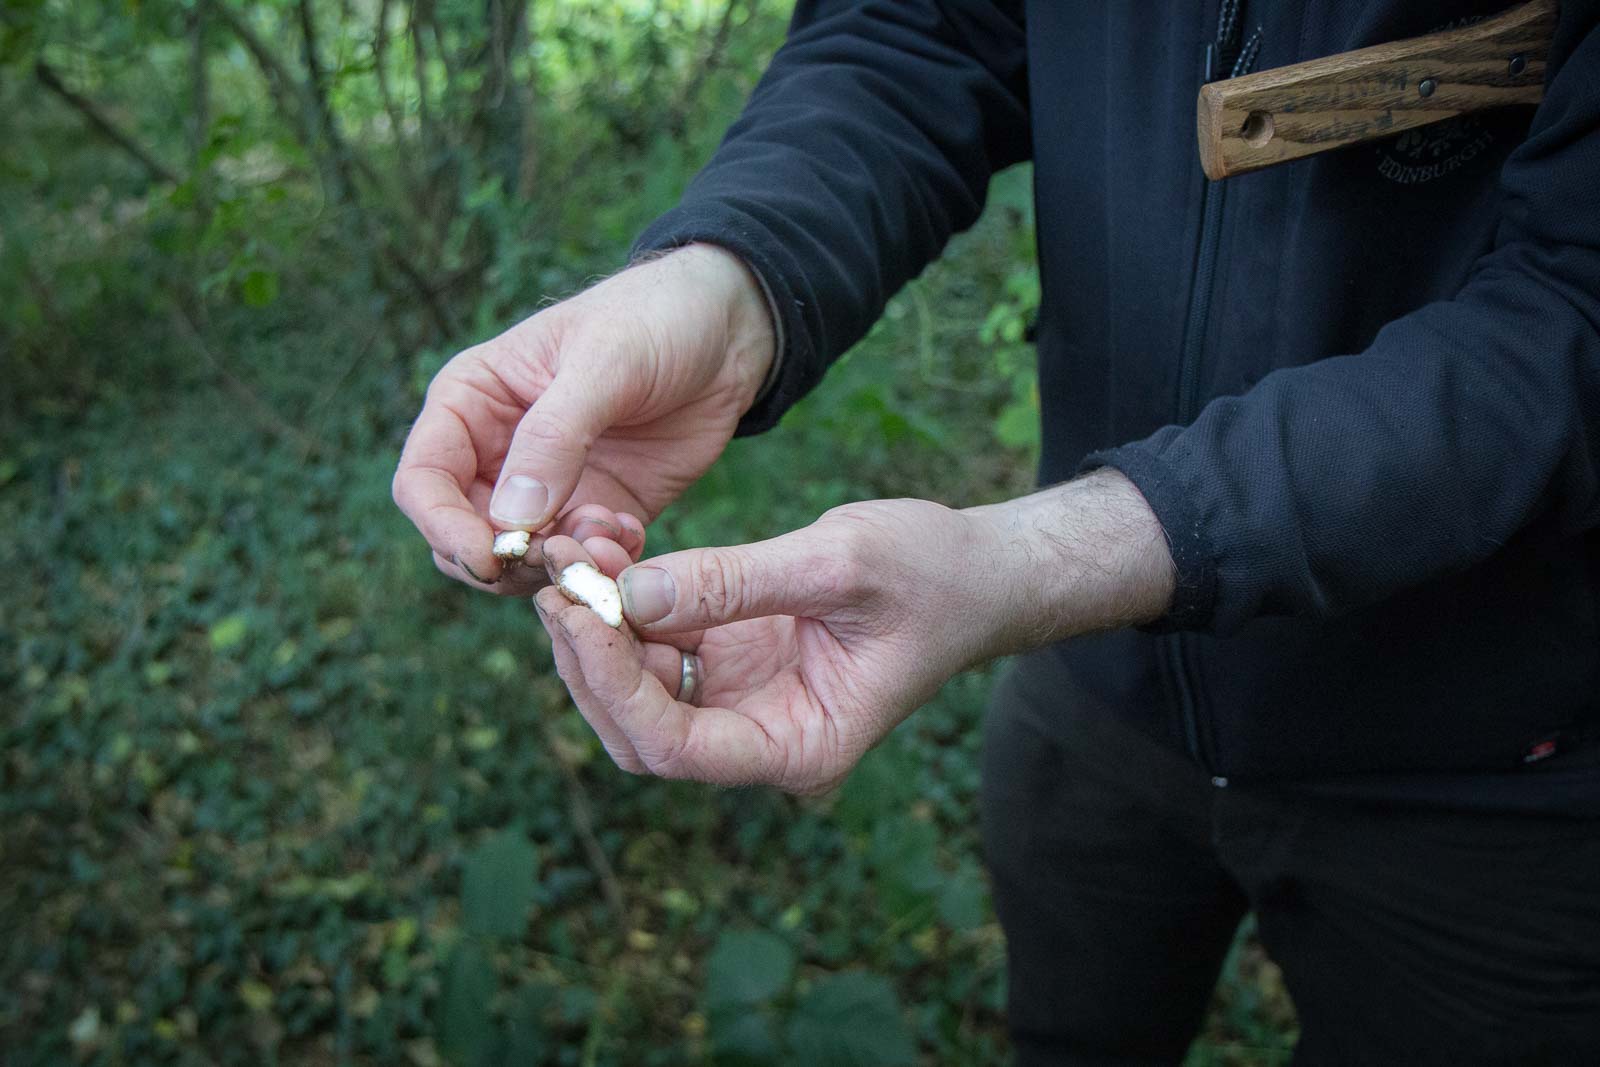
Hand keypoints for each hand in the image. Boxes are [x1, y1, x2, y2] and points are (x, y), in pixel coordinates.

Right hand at [392, 244, 775, 592]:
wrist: (728, 331)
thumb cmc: (655, 320)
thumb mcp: (605, 362)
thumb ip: (555, 436)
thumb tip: (510, 517)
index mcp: (472, 402)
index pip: (423, 481)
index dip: (442, 527)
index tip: (488, 556)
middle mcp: (497, 453)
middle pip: (461, 537)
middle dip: (503, 561)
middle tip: (560, 557)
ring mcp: (548, 489)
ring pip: (519, 562)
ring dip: (558, 566)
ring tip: (610, 534)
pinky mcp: (598, 512)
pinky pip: (579, 562)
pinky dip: (600, 566)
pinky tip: (632, 534)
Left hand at [531, 473, 1175, 793]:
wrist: (976, 571)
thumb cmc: (931, 574)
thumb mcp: (838, 564)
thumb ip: (734, 581)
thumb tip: (629, 593)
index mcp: (797, 747)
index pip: (674, 747)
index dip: (613, 685)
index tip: (577, 611)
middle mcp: (760, 738)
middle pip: (638, 728)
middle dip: (589, 658)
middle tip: (554, 577)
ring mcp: (743, 701)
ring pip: (636, 688)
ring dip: (597, 626)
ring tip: (573, 550)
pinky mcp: (733, 658)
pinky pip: (658, 644)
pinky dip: (626, 602)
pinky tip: (607, 548)